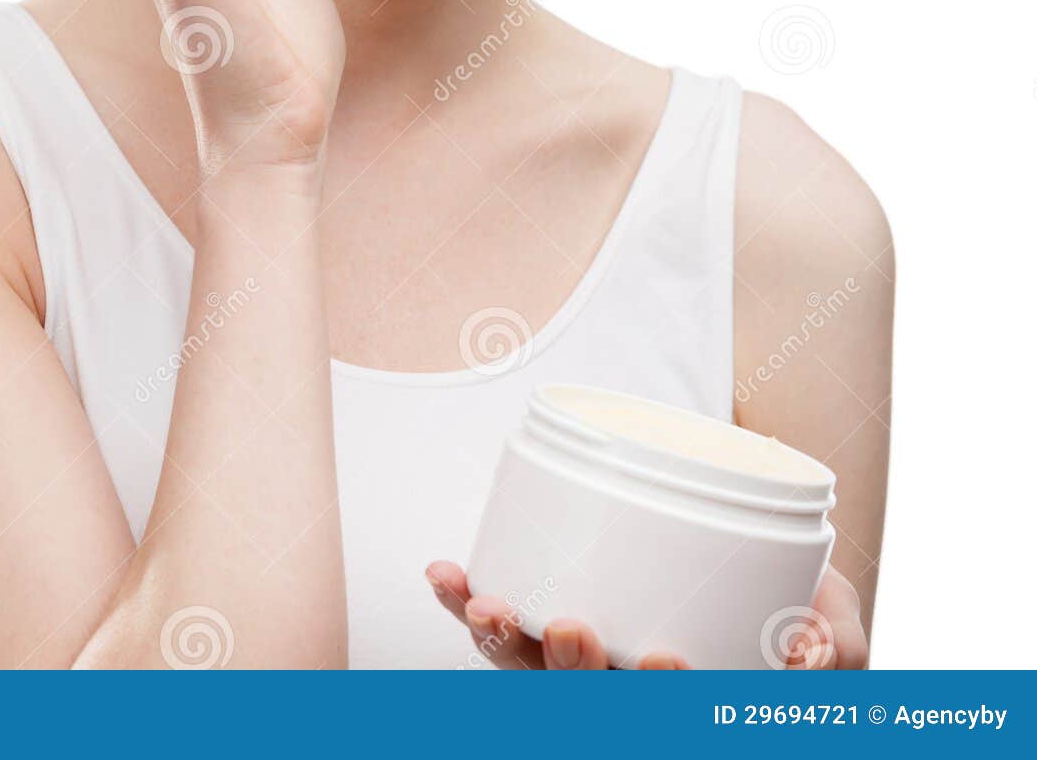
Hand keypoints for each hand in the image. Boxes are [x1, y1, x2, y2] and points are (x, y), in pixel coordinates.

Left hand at [424, 559, 867, 668]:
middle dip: (570, 673)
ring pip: (528, 675)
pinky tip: (446, 577)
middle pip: (583, 704)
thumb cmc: (799, 606)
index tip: (667, 665)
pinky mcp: (545, 618)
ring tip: (488, 607)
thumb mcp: (833, 629)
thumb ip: (832, 647)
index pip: (655, 721)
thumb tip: (810, 651)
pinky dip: (464, 604)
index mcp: (683, 704)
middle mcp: (626, 693)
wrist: (759, 560)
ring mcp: (581, 662)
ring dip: (500, 642)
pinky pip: (498, 626)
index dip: (656, 702)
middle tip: (574, 628)